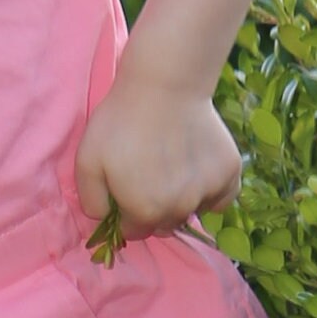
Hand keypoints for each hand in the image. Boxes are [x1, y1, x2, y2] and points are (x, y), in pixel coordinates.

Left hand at [75, 62, 242, 253]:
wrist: (164, 86)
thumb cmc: (121, 122)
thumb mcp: (87, 161)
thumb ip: (92, 200)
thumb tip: (103, 219)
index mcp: (145, 212)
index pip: (135, 232)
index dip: (126, 213)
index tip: (126, 190)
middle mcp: (179, 210)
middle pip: (165, 224)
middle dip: (154, 208)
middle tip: (149, 174)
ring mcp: (208, 193)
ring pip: (192, 211)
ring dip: (182, 199)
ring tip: (173, 165)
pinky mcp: (229, 174)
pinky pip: (221, 198)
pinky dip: (211, 191)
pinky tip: (198, 170)